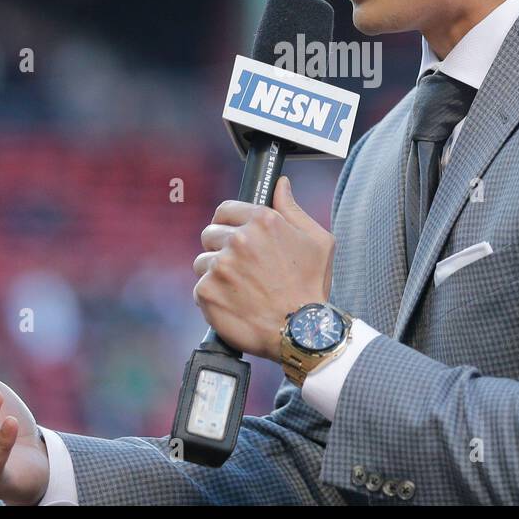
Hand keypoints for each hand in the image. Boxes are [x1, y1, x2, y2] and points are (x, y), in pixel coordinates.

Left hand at [193, 175, 334, 360]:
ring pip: (202, 262)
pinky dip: (213, 297)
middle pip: (210, 235)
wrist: (302, 332)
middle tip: (239, 268)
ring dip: (215, 274)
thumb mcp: (318, 241)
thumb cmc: (311, 287)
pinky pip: (200, 288)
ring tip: (239, 290)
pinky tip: (233, 304)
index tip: (232, 234)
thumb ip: (293, 209)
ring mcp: (220, 266)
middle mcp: (239, 240)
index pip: (225, 210)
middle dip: (221, 248)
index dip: (228, 223)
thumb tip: (280, 185)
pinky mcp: (207, 291)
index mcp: (263, 221)